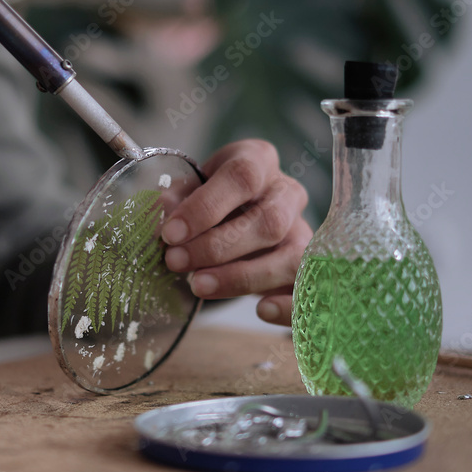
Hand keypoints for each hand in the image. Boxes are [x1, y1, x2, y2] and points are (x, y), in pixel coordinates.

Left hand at [162, 139, 312, 325]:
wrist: (238, 213)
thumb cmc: (212, 198)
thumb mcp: (189, 188)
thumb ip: (177, 201)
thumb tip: (160, 217)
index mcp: (259, 161)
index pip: (242, 177)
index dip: (206, 206)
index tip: (171, 233)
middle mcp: (288, 193)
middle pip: (268, 221)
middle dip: (218, 247)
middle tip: (176, 262)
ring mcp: (304, 230)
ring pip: (291, 257)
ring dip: (243, 277)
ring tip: (199, 286)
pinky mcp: (311, 267)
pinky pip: (309, 289)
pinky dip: (287, 304)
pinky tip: (259, 310)